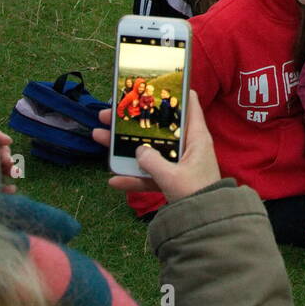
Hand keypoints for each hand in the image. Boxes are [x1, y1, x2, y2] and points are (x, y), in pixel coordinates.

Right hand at [92, 91, 221, 203]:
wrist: (206, 224)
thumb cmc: (196, 195)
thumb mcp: (172, 176)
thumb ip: (152, 161)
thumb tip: (139, 151)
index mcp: (196, 138)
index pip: (189, 105)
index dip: (175, 91)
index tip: (157, 80)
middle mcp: (187, 147)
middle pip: (157, 128)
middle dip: (132, 121)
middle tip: (109, 113)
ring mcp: (177, 165)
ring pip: (148, 150)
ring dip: (124, 147)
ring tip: (99, 136)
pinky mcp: (170, 181)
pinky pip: (148, 175)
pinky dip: (133, 178)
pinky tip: (114, 181)